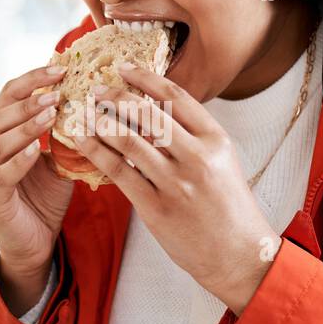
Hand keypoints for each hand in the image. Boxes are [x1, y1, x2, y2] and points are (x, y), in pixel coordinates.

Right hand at [0, 65, 74, 279]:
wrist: (35, 243)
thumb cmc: (43, 197)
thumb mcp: (55, 158)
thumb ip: (61, 132)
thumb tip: (90, 98)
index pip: (6, 96)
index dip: (31, 80)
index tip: (59, 68)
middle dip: (29, 100)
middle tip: (58, 90)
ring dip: (26, 125)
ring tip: (52, 112)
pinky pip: (2, 175)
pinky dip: (20, 159)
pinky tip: (38, 148)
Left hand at [72, 64, 280, 314]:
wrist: (240, 255)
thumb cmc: (230, 208)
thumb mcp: (223, 162)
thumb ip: (193, 137)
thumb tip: (154, 110)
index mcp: (216, 140)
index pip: (176, 96)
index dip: (145, 78)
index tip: (123, 68)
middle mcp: (197, 157)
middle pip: (148, 113)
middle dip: (116, 96)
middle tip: (95, 87)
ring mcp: (176, 184)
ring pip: (129, 140)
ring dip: (101, 121)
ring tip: (83, 112)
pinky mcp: (156, 208)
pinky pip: (119, 172)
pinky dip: (97, 152)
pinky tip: (82, 141)